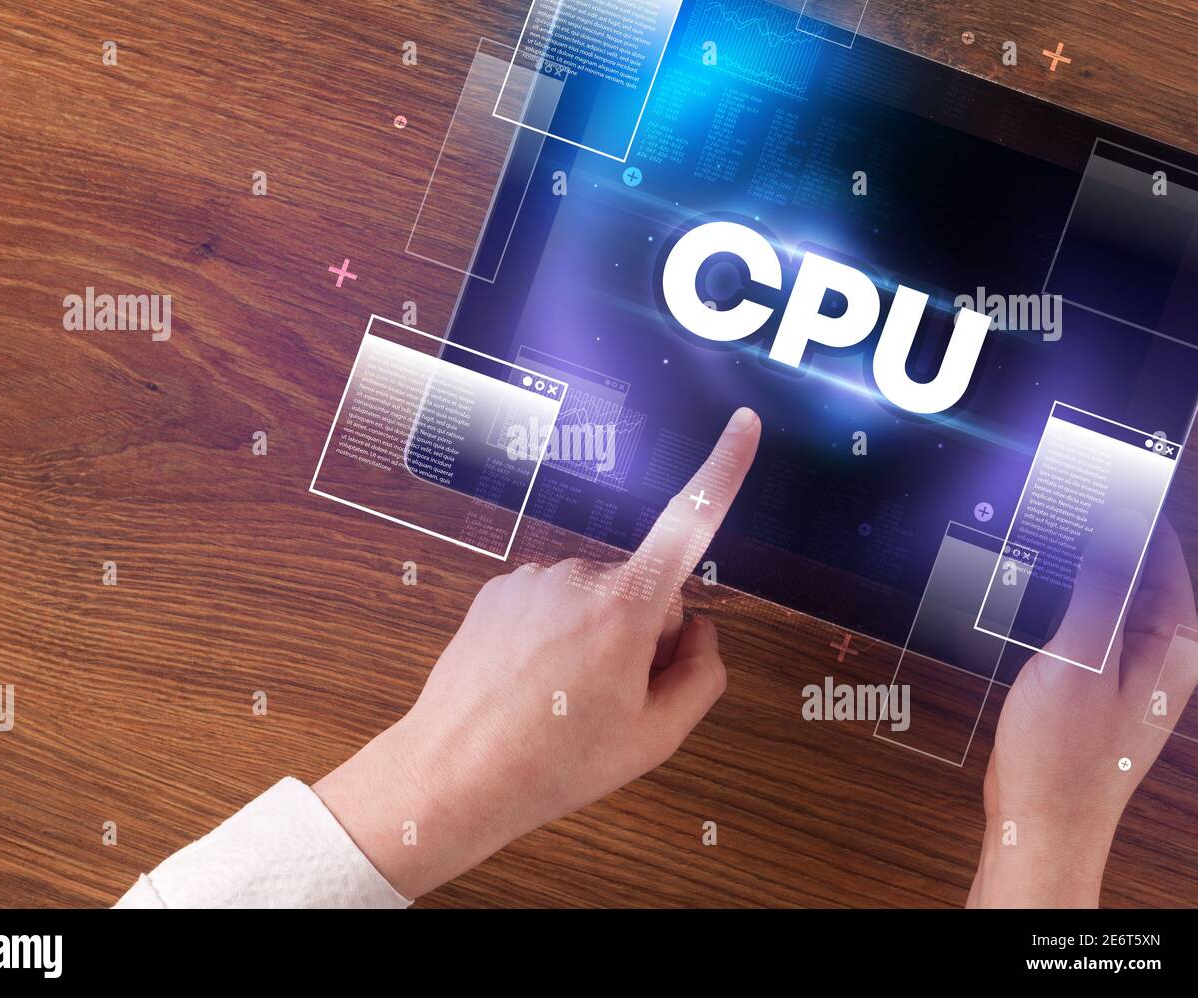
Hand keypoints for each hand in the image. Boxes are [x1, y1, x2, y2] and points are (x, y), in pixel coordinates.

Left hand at [314, 407, 761, 898]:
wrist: (453, 773)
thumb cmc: (550, 762)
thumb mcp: (654, 738)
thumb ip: (702, 675)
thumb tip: (700, 631)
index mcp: (626, 609)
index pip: (690, 524)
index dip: (724, 470)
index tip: (743, 424)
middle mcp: (578, 577)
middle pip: (646, 591)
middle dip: (644, 634)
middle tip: (613, 698)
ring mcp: (533, 579)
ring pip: (596, 598)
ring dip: (595, 637)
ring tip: (563, 699)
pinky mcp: (500, 589)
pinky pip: (552, 602)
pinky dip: (554, 634)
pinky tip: (534, 682)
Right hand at [969, 516, 1197, 906]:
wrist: (1040, 818)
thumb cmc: (1065, 759)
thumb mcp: (1081, 658)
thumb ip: (1101, 585)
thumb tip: (1117, 521)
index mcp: (1174, 644)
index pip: (1160, 549)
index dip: (1128, 506)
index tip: (1094, 472)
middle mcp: (1161, 653)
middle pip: (1135, 566)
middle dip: (1098, 530)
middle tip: (1059, 496)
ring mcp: (1128, 666)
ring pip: (1106, 590)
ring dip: (1077, 564)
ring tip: (1046, 533)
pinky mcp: (1096, 677)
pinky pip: (1086, 617)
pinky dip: (1063, 594)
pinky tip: (1038, 585)